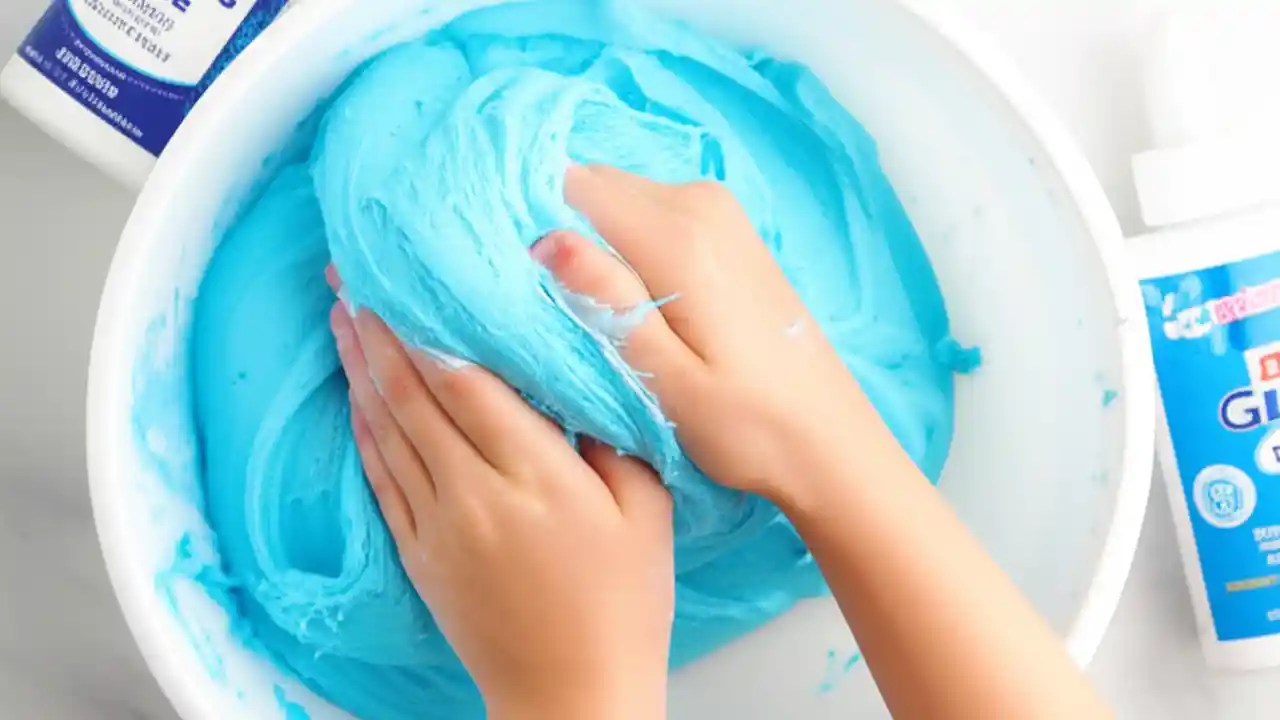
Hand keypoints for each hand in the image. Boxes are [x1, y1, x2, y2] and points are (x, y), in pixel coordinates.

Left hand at [328, 271, 673, 719]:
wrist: (571, 693)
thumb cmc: (623, 604)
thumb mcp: (646, 514)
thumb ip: (613, 440)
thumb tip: (579, 379)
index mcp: (539, 478)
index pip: (469, 383)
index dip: (430, 327)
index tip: (408, 279)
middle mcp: (477, 495)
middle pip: (415, 396)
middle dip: (379, 330)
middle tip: (350, 275)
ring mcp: (439, 526)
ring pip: (388, 431)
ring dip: (360, 370)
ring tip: (339, 317)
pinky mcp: (420, 553)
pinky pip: (381, 479)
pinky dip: (363, 432)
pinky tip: (353, 398)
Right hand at [535, 165, 894, 510]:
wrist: (828, 438)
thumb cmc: (747, 425)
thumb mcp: (668, 380)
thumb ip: (608, 303)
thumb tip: (546, 238)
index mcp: (680, 236)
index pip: (571, 185)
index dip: (531, 219)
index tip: (512, 271)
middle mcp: (698, 203)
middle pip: (592, 185)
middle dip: (558, 229)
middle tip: (545, 299)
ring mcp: (717, 211)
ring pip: (618, 198)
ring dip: (591, 240)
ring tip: (584, 307)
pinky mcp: (725, 228)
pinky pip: (648, 213)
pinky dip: (623, 245)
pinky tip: (627, 301)